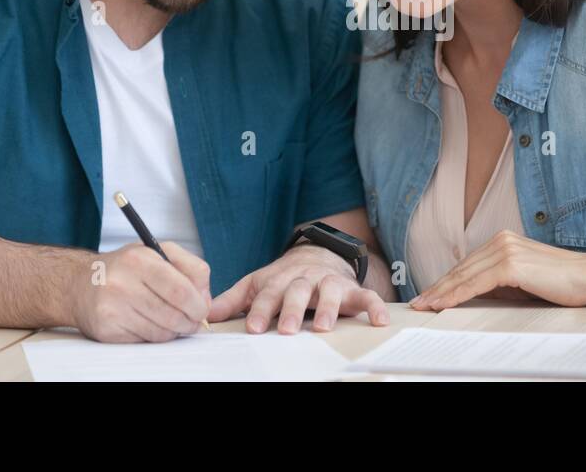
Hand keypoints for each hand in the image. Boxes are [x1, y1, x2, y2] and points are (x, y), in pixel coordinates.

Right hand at [69, 242, 210, 342]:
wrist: (81, 284)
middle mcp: (122, 283)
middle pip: (173, 315)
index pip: (181, 290)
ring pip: (161, 332)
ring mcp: (112, 308)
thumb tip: (206, 299)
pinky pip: (145, 340)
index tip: (202, 309)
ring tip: (172, 321)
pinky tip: (150, 323)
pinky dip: (155, 336)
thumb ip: (191, 269)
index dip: (198, 304)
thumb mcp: (159, 253)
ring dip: (174, 331)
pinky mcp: (107, 329)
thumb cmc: (127, 268)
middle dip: (190, 322)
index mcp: (140, 259)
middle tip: (193, 321)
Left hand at [208, 244, 389, 333]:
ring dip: (328, 308)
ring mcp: (329, 282)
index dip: (260, 310)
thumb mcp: (258, 284)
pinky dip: (375, 306)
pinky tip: (380, 320)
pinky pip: (367, 296)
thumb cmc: (284, 278)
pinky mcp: (352, 289)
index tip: (252, 327)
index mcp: (280, 279)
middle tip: (285, 329)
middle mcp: (305, 279)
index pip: (268, 294)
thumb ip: (234, 300)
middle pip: (298, 291)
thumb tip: (205, 314)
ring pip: (330, 291)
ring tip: (324, 327)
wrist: (318, 255)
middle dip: (292, 310)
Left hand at [410, 230, 585, 310]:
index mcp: (504, 241)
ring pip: (464, 276)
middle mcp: (501, 240)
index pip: (467, 265)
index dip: (446, 281)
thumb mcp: (524, 280)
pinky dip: (456, 295)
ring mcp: (505, 250)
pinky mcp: (511, 264)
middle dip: (438, 287)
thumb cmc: (563, 282)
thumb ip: (499, 282)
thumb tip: (472, 293)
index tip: (429, 295)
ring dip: (441, 292)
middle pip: (461, 269)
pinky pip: (476, 283)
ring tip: (425, 306)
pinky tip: (443, 304)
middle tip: (418, 303)